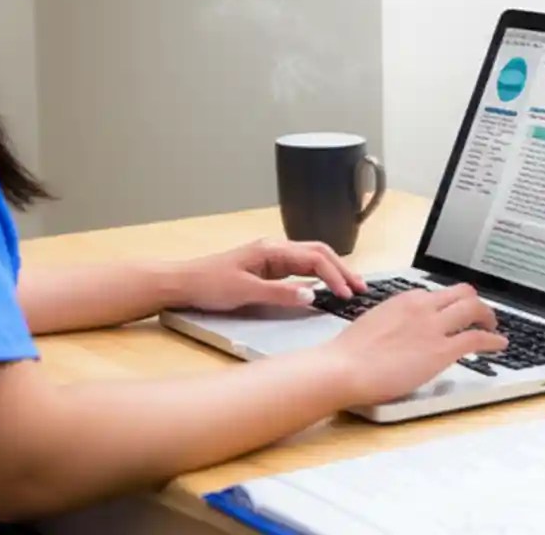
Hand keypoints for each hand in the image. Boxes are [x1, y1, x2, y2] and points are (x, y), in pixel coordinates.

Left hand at [175, 239, 366, 311]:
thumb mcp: (245, 292)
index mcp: (272, 250)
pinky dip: (318, 275)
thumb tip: (313, 295)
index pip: (314, 259)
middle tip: (361, 288)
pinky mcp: (267, 268)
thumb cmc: (209, 284)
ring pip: (311, 259)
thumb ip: (280, 294)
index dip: (335, 276)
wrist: (183, 282)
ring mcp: (271, 258)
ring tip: (350, 287)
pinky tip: (325, 287)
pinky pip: (300, 268)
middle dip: (342, 269)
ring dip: (332, 271)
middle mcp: (275, 249)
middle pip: (319, 253)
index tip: (347, 294)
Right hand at [322, 285, 508, 404]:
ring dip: (488, 317)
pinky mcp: (442, 350)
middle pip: (463, 293)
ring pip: (474, 309)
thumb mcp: (374, 323)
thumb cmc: (350, 353)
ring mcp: (434, 327)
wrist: (345, 368)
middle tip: (481, 315)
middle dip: (476, 303)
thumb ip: (394, 321)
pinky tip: (498, 344)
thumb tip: (401, 331)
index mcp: (405, 299)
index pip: (439, 294)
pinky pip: (477, 338)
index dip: (452, 303)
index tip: (455, 311)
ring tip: (493, 327)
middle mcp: (423, 306)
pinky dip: (493, 339)